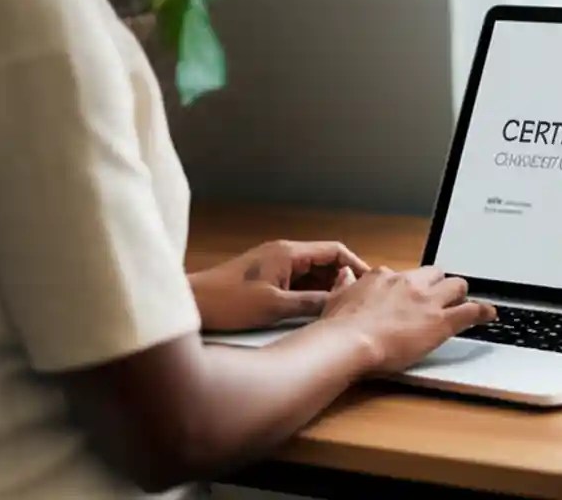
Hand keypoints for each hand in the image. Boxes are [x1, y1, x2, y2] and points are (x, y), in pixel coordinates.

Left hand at [190, 240, 370, 331]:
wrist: (192, 303)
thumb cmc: (229, 302)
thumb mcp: (275, 307)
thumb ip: (311, 303)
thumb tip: (340, 303)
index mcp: (289, 252)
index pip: (334, 250)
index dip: (355, 265)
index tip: (369, 283)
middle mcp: (284, 253)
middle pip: (325, 261)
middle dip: (343, 279)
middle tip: (356, 301)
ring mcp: (274, 264)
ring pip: (312, 272)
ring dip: (326, 287)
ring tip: (339, 308)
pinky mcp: (266, 277)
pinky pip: (298, 281)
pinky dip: (310, 293)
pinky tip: (315, 310)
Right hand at [318, 266, 495, 373]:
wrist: (349, 341)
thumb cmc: (340, 326)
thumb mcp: (337, 297)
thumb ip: (345, 284)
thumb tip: (345, 274)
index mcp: (385, 277)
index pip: (406, 275)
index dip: (411, 286)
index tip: (411, 294)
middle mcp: (410, 283)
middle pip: (436, 274)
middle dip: (439, 284)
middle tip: (439, 297)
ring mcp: (427, 301)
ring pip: (457, 285)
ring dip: (459, 294)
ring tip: (462, 303)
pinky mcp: (440, 321)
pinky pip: (471, 311)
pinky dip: (482, 311)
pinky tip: (489, 314)